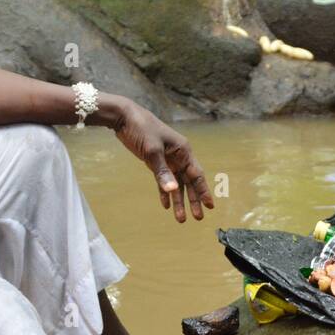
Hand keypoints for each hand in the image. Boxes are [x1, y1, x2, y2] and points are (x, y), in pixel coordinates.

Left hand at [111, 100, 212, 221]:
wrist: (124, 117)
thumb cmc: (142, 129)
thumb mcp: (152, 151)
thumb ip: (162, 172)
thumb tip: (173, 190)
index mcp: (183, 150)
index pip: (196, 174)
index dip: (203, 191)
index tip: (210, 206)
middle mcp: (178, 155)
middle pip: (188, 181)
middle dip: (193, 199)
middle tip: (197, 218)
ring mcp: (167, 158)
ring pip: (176, 183)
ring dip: (178, 200)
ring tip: (180, 218)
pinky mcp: (155, 160)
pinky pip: (163, 179)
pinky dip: (164, 191)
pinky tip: (165, 205)